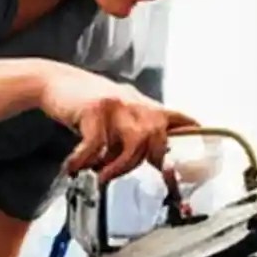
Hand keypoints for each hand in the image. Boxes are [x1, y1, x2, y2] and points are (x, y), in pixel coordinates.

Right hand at [38, 63, 198, 181]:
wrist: (54, 81)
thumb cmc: (86, 102)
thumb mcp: (119, 111)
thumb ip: (137, 131)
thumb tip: (157, 159)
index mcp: (144, 105)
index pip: (180, 119)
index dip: (194, 137)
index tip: (203, 158)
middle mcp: (135, 103)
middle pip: (155, 140)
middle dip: (142, 162)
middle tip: (118, 172)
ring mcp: (115, 105)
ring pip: (131, 146)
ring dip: (115, 167)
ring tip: (100, 175)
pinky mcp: (94, 109)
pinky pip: (96, 145)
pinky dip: (84, 161)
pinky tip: (74, 166)